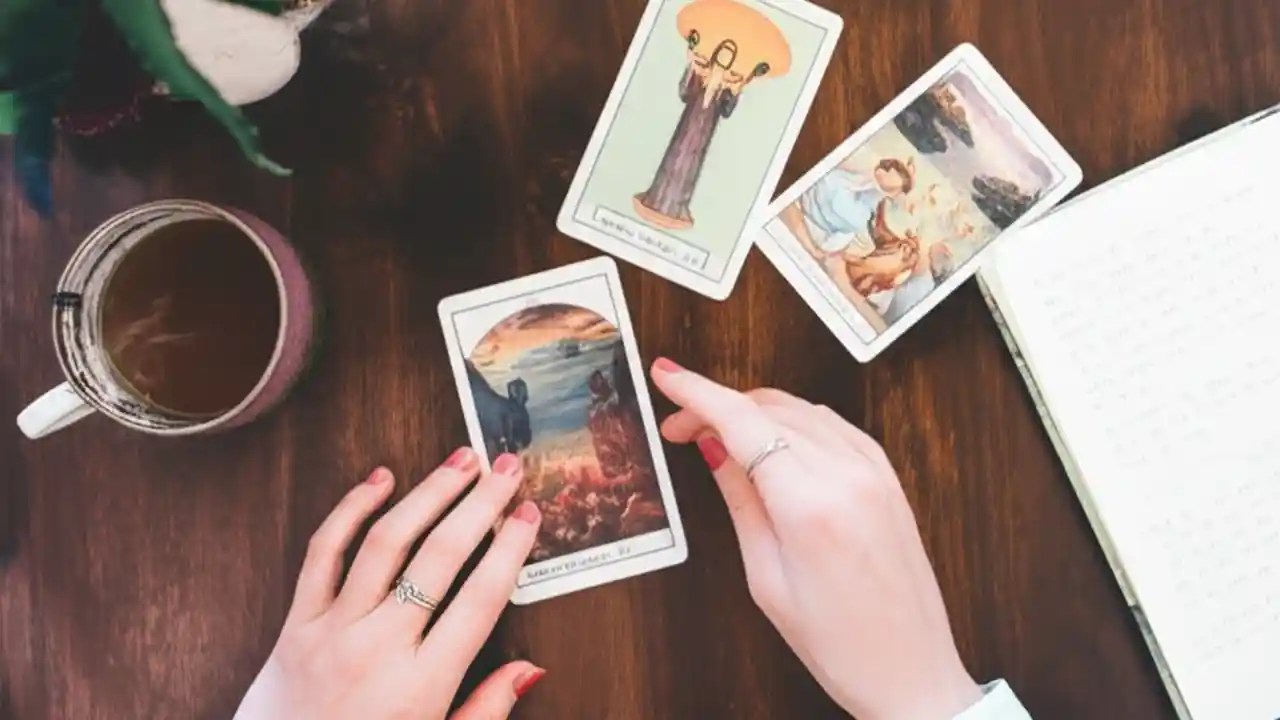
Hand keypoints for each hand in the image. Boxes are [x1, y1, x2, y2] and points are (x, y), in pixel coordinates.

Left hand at [235, 449, 544, 719]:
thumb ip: (486, 711)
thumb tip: (530, 668)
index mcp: (422, 686)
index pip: (481, 598)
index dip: (511, 548)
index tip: (530, 513)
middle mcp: (379, 649)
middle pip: (441, 557)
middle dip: (481, 504)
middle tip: (506, 467)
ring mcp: (333, 631)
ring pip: (387, 542)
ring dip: (428, 494)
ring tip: (460, 461)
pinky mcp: (295, 625)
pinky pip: (323, 553)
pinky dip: (350, 510)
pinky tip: (379, 480)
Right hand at [650, 359, 981, 719]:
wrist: (911, 672)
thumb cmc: (838, 644)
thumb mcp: (766, 578)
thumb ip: (740, 501)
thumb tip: (714, 447)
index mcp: (811, 506)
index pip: (743, 422)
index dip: (697, 393)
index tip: (666, 377)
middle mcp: (849, 476)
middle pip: (769, 409)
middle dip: (718, 405)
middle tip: (679, 427)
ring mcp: (875, 473)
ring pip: (802, 410)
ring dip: (755, 410)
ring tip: (718, 432)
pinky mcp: (888, 478)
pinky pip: (834, 426)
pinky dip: (795, 420)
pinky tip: (771, 436)